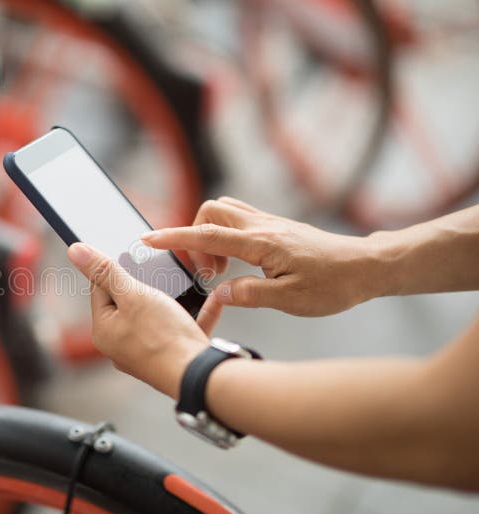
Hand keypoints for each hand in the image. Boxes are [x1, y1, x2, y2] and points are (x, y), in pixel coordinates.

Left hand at [67, 243, 214, 397]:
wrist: (199, 375)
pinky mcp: (174, 356)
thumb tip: (76, 252)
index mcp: (104, 331)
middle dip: (143, 284)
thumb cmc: (162, 338)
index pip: (99, 290)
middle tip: (154, 268)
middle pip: (127, 303)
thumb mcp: (132, 295)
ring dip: (170, 298)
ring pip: (156, 316)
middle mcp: (122, 345)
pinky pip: (183, 328)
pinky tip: (211, 300)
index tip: (124, 254)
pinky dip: (196, 313)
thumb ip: (106, 272)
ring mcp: (148, 352)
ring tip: (181, 282)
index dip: (111, 269)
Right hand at [142, 197, 380, 316]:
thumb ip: (249, 294)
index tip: (149, 240)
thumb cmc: (334, 285)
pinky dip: (225, 235)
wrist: (366, 267)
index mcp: (261, 243)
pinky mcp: (276, 226)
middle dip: (194, 236)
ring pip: (224, 211)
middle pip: (210, 212)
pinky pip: (238, 219)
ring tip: (220, 269)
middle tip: (205, 271)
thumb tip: (219, 293)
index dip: (174, 237)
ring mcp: (269, 223)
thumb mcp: (290, 300)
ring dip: (210, 234)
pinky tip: (237, 262)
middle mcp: (261, 226)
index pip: (207, 235)